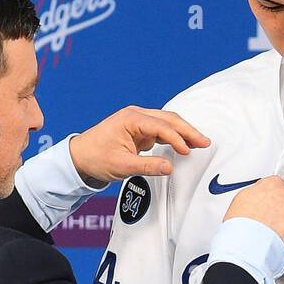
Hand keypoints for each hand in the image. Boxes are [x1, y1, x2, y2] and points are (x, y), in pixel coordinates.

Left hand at [69, 106, 209, 184]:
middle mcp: (136, 116)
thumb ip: (147, 166)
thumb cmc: (95, 158)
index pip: (161, 126)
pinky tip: (183, 145)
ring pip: (166, 123)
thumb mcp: (122, 166)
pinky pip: (161, 131)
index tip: (187, 151)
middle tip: (204, 142)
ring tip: (198, 143)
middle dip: (187, 130)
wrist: (78, 158)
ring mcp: (138, 122)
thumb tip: (170, 167)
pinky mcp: (139, 130)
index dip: (177, 138)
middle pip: (168, 119)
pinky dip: (173, 137)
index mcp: (130, 119)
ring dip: (182, 133)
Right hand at [225, 176, 283, 256]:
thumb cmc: (241, 225)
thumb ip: (257, 192)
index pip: (279, 186)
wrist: (247, 246)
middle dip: (283, 211)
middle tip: (270, 222)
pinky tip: (279, 243)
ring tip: (273, 235)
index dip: (274, 199)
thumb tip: (259, 196)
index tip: (269, 206)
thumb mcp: (242, 198)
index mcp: (273, 184)